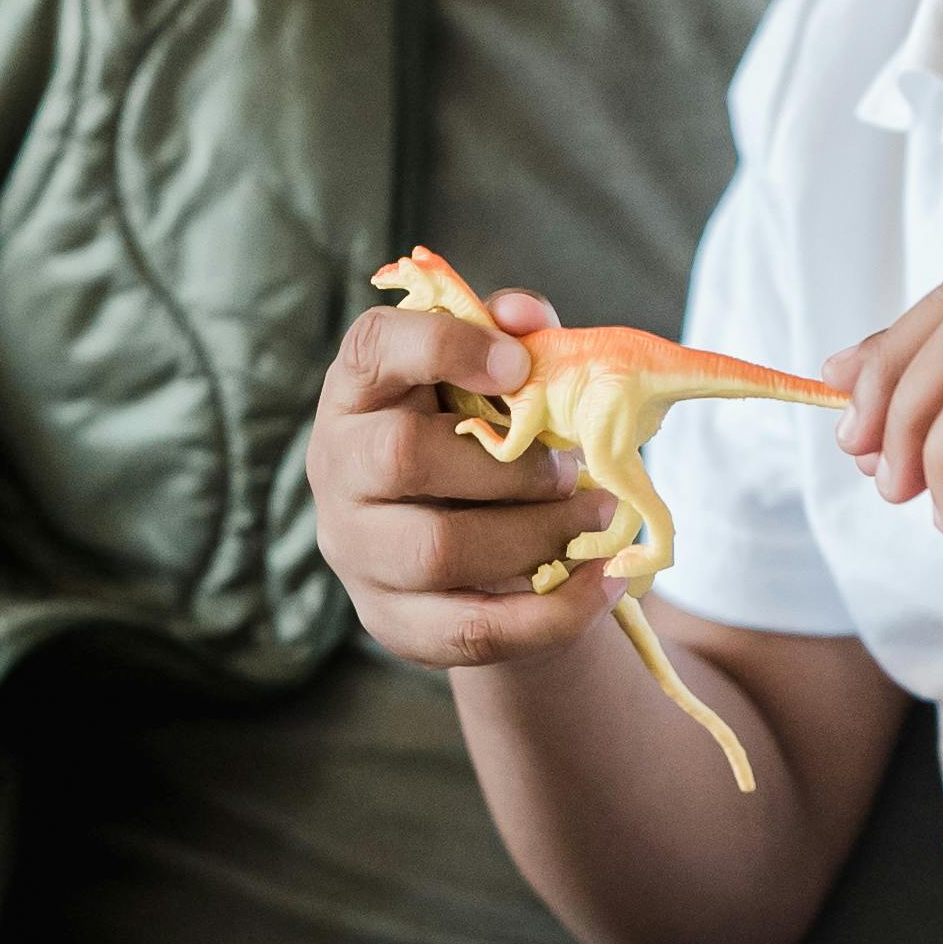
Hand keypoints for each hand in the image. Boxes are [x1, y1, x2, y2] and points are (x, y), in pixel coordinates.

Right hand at [310, 287, 629, 675]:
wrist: (477, 548)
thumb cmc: (483, 438)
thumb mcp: (496, 382)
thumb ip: (514, 339)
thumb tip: (525, 314)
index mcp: (360, 390)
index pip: (374, 347)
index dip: (442, 344)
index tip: (518, 363)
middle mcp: (338, 467)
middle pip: (401, 456)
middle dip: (506, 462)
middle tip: (572, 467)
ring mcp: (357, 551)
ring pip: (435, 550)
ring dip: (535, 535)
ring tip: (597, 519)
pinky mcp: (393, 622)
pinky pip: (470, 629)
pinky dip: (551, 612)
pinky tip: (604, 584)